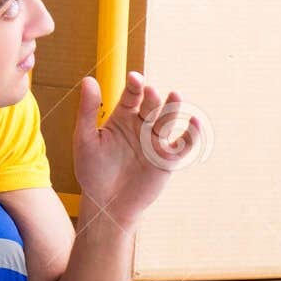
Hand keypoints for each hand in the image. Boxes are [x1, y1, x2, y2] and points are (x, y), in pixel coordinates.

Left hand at [73, 72, 203, 228]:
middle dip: (151, 97)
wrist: (106, 203)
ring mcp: (156, 141)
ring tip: (175, 95)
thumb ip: (87, 110)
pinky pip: (183, 144)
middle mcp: (142, 125)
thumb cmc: (92, 169)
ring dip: (172, 108)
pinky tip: (194, 123)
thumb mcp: (85, 138)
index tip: (134, 78)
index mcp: (122, 116)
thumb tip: (89, 80)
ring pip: (168, 120)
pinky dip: (191, 134)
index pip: (131, 95)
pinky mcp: (168, 158)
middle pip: (151, 105)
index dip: (134, 86)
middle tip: (149, 91)